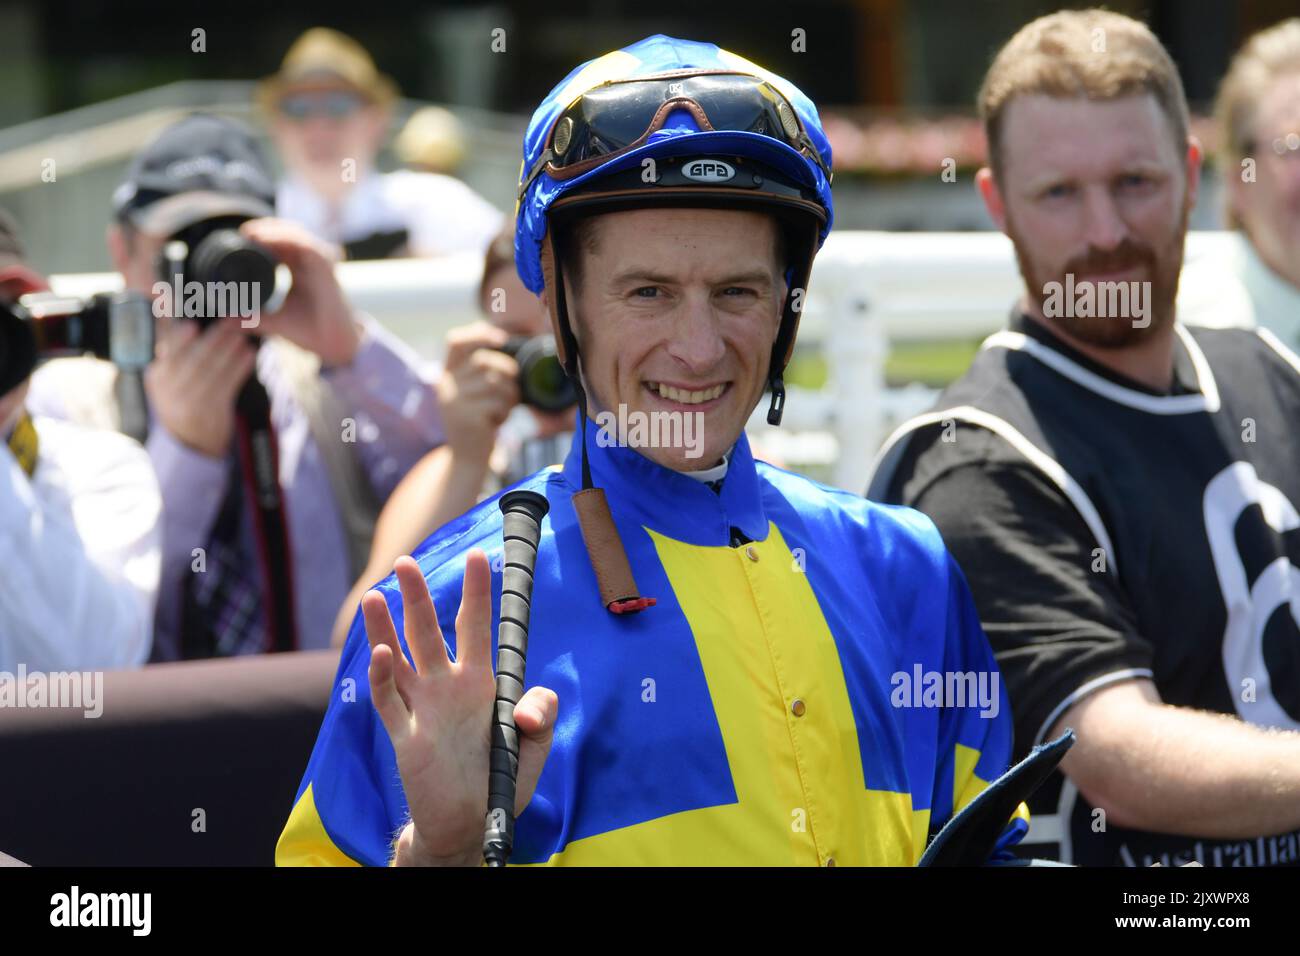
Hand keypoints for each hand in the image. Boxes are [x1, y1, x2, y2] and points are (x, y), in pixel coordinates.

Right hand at [144, 316, 255, 457]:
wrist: (189, 439)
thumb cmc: (184, 393)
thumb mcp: (172, 371)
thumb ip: (174, 340)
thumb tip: (169, 296)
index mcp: (156, 372)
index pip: (165, 350)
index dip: (177, 336)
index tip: (191, 324)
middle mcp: (166, 388)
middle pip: (190, 360)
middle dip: (214, 338)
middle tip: (233, 319)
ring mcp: (186, 403)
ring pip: (209, 373)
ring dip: (229, 351)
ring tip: (243, 334)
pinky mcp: (208, 414)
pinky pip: (225, 388)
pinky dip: (238, 370)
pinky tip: (250, 355)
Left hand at [238, 218, 361, 367]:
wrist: (333, 346)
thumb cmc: (309, 331)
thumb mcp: (274, 321)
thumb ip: (251, 317)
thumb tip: (225, 319)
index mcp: (300, 270)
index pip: (281, 243)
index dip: (261, 237)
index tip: (238, 240)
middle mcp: (311, 263)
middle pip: (288, 233)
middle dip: (265, 228)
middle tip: (242, 233)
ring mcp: (320, 264)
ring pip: (296, 234)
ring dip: (272, 231)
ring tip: (250, 234)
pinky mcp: (327, 269)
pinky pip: (307, 246)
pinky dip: (286, 240)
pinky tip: (267, 241)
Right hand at [364, 550, 557, 866]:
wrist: (472, 824)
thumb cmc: (501, 779)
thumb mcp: (534, 745)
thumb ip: (542, 714)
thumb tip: (529, 708)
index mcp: (479, 683)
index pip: (475, 627)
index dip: (477, 593)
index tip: (480, 556)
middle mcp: (446, 688)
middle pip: (427, 633)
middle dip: (418, 597)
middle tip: (405, 561)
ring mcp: (423, 710)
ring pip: (400, 659)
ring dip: (385, 628)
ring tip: (376, 594)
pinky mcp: (406, 738)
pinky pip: (389, 704)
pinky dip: (383, 678)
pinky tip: (381, 653)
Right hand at [435, 322, 520, 463]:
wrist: (466, 458)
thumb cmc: (478, 421)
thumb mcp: (473, 393)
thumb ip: (479, 369)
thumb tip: (496, 335)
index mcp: (446, 375)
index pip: (456, 343)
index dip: (478, 334)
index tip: (501, 338)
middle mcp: (445, 386)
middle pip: (484, 361)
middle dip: (507, 371)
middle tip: (513, 388)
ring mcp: (454, 401)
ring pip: (494, 382)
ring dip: (509, 395)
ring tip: (505, 408)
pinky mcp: (467, 417)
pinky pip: (497, 402)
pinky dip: (505, 411)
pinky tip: (498, 422)